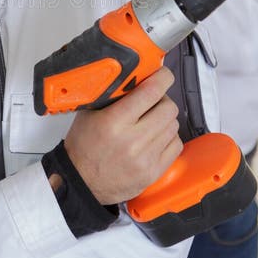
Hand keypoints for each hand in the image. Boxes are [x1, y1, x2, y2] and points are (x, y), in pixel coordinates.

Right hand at [64, 66, 180, 204]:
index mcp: (114, 122)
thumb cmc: (83, 147)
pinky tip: (156, 137)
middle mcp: (132, 140)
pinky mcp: (154, 172)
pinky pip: (176, 145)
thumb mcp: (90, 113)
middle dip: (163, 100)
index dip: (162, 78)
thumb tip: (136, 76)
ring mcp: (145, 158)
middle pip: (168, 108)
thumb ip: (112, 95)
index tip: (163, 75)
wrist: (80, 182)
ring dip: (165, 119)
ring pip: (173, 126)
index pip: (150, 92)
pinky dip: (169, 137)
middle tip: (153, 101)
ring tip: (151, 121)